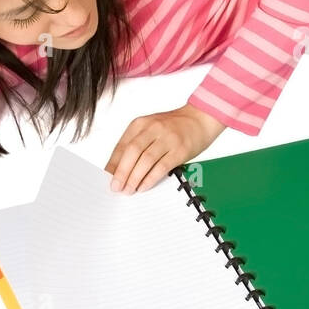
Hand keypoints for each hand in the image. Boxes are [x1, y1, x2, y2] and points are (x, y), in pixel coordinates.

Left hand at [105, 103, 225, 193]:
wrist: (201, 117)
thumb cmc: (174, 126)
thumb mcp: (151, 129)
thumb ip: (136, 144)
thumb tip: (119, 169)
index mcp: (141, 123)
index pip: (121, 146)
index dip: (113, 164)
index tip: (107, 178)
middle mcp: (153, 128)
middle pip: (132, 152)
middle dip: (121, 172)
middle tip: (116, 187)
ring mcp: (168, 138)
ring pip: (145, 160)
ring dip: (134, 178)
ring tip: (128, 190)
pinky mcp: (180, 149)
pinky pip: (162, 166)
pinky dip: (150, 178)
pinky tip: (144, 186)